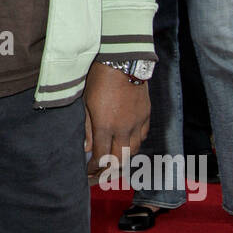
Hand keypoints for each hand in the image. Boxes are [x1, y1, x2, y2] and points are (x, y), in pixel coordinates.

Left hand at [83, 61, 149, 179]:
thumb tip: (85, 147)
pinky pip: (142, 136)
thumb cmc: (99, 79)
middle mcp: (123, 129)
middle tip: (100, 171)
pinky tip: (127, 143)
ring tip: (113, 159)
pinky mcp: (146, 115)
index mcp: (105, 126)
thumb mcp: (86, 103)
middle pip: (119, 159)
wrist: (123, 62)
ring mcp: (137, 123)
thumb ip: (87, 128)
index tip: (89, 170)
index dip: (94, 167)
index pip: (101, 157)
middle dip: (109, 169)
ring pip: (133, 150)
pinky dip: (134, 143)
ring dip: (122, 157)